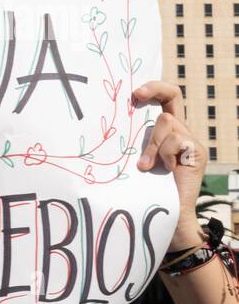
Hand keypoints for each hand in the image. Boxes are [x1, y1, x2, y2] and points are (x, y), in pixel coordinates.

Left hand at [133, 81, 203, 249]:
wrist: (165, 215)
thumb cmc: (142, 188)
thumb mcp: (134, 158)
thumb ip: (134, 141)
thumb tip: (107, 121)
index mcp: (165, 131)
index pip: (168, 97)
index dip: (155, 88)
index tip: (135, 93)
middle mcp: (180, 133)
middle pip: (165, 113)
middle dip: (149, 134)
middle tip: (141, 159)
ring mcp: (190, 143)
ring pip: (167, 125)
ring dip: (153, 148)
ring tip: (149, 168)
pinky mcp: (196, 153)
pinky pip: (177, 141)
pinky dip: (164, 156)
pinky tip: (164, 171)